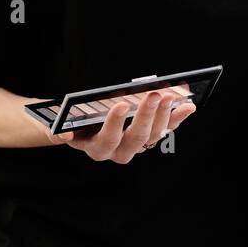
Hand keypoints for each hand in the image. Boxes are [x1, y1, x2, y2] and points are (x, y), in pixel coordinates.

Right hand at [46, 88, 195, 162]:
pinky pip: (166, 129)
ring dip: (165, 115)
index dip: (114, 124)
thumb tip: (62, 136)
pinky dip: (178, 117)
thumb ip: (58, 131)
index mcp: (97, 148)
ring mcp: (137, 146)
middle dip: (146, 115)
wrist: (79, 128)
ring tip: (170, 96)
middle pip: (136, 138)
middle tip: (154, 94)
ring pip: (154, 135)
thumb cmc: (71, 122)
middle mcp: (119, 152)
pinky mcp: (150, 137)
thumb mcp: (59, 125)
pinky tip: (188, 106)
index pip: (107, 140)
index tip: (119, 104)